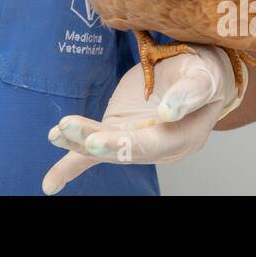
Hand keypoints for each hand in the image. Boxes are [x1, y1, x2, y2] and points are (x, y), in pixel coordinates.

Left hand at [42, 46, 243, 194]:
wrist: (198, 75)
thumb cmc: (204, 74)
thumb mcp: (204, 76)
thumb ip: (190, 93)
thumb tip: (169, 111)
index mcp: (182, 137)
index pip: (150, 146)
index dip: (122, 144)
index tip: (95, 140)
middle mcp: (157, 147)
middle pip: (123, 150)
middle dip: (92, 143)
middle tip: (67, 130)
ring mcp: (136, 141)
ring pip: (104, 150)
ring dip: (77, 145)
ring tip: (56, 134)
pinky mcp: (120, 133)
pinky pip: (94, 154)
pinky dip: (72, 163)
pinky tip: (51, 182)